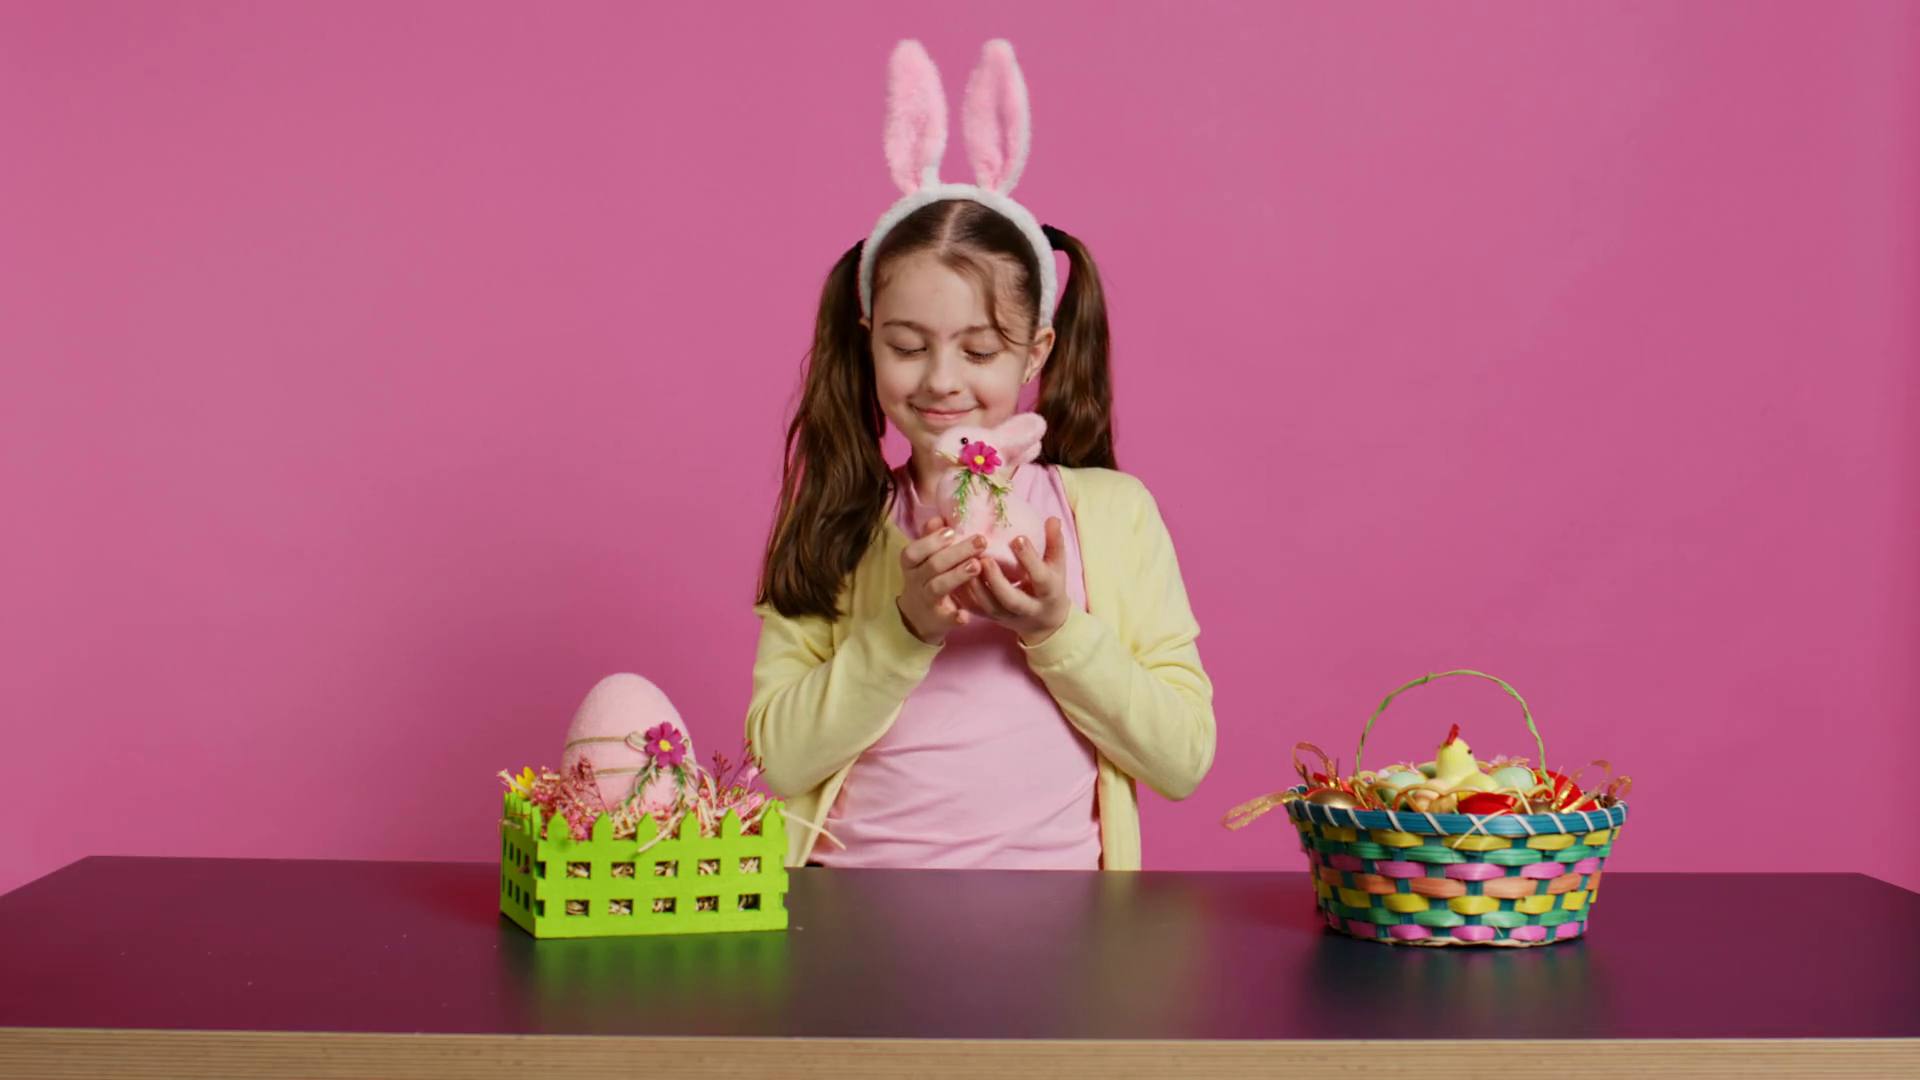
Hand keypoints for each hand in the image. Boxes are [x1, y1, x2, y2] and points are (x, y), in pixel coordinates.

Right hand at [897, 515, 987, 644]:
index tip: (952, 531)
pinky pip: (945, 618)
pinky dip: (955, 617)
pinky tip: (966, 615)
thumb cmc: (926, 578)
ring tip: (977, 566)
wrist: (917, 618)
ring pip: (938, 587)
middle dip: (956, 552)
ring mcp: (926, 602)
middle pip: (933, 565)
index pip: (914, 551)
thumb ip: (930, 538)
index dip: (931, 541)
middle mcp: (915, 582)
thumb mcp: (924, 558)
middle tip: (980, 541)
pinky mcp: (938, 620)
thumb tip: (939, 517)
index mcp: (911, 564)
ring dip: (956, 576)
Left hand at [965, 517, 1071, 646]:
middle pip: (1011, 599)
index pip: (1040, 578)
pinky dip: (962, 595)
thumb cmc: (1050, 585)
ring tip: (965, 564)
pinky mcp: (991, 619)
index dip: (1030, 559)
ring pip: (989, 607)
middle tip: (985, 558)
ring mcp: (1008, 616)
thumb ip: (1055, 543)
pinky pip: (974, 610)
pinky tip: (954, 576)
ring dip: (975, 587)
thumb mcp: (1057, 566)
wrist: (1044, 621)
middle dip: (997, 580)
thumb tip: (1052, 519)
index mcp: (1048, 593)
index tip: (1017, 538)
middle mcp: (1028, 608)